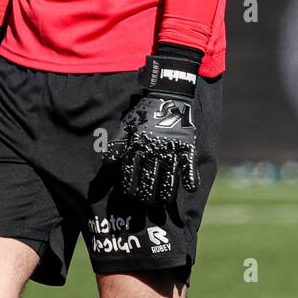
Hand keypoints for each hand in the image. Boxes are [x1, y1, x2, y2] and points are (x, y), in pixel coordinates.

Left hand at [105, 50, 199, 204]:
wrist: (167, 95)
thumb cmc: (145, 113)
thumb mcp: (126, 126)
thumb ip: (116, 144)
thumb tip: (107, 162)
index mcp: (137, 146)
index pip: (131, 174)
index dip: (130, 188)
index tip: (130, 197)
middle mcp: (153, 150)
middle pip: (149, 180)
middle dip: (146, 196)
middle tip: (146, 203)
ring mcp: (171, 149)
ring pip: (168, 178)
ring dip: (165, 193)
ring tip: (164, 202)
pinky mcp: (186, 145)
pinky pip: (188, 165)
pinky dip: (190, 178)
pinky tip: (190, 187)